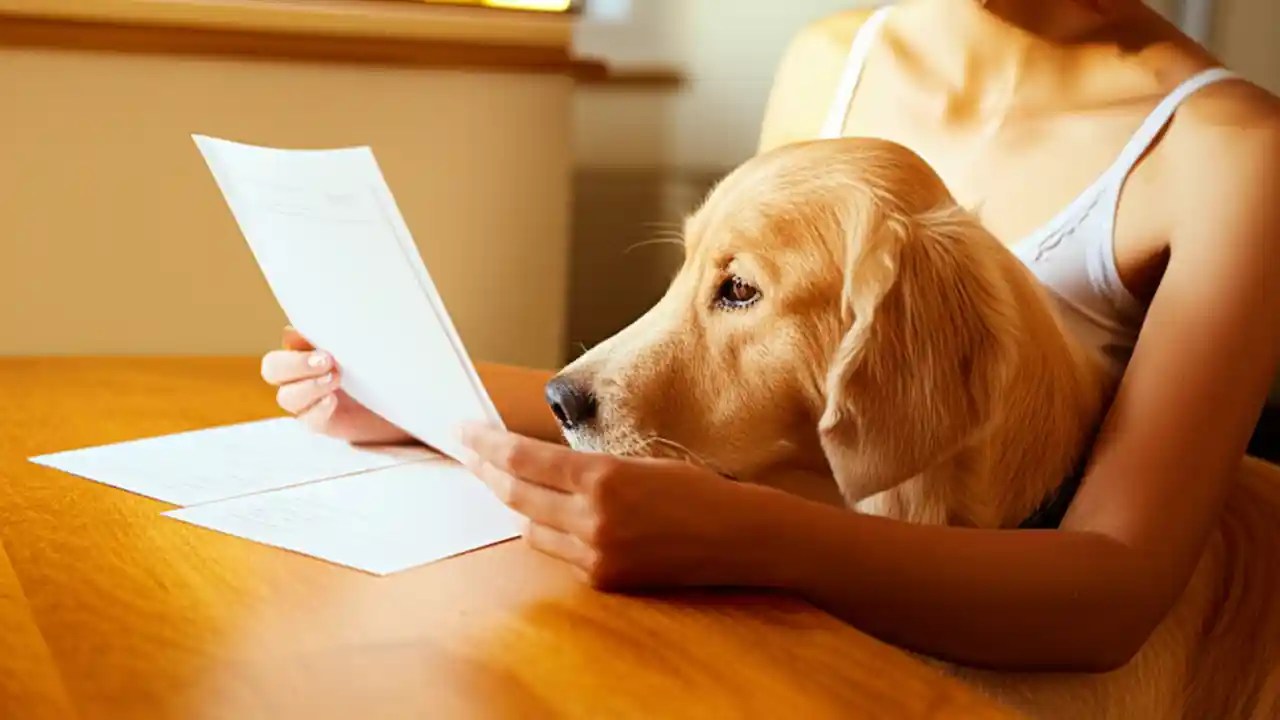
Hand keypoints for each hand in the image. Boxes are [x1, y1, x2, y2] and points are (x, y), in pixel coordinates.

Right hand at [260, 326, 412, 444]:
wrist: (406, 400)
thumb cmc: (385, 366)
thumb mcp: (367, 345)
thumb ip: (340, 335)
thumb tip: (305, 328)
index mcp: (310, 348)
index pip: (287, 339)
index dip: (296, 338)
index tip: (321, 339)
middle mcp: (303, 374)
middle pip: (273, 368)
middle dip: (294, 364)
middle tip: (327, 360)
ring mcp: (310, 400)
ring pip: (286, 396)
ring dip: (308, 386)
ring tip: (336, 379)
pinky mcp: (322, 422)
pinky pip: (308, 420)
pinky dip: (318, 409)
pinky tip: (332, 401)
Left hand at [459, 424, 778, 589]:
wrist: (738, 538)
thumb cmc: (695, 489)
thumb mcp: (638, 461)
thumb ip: (587, 468)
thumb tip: (538, 463)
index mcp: (603, 477)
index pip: (524, 458)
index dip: (487, 444)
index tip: (465, 430)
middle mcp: (593, 517)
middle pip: (516, 493)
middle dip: (484, 470)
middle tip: (465, 452)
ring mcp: (595, 553)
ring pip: (529, 527)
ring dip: (512, 503)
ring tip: (498, 481)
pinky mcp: (603, 578)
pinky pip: (557, 552)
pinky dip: (545, 531)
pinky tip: (541, 516)